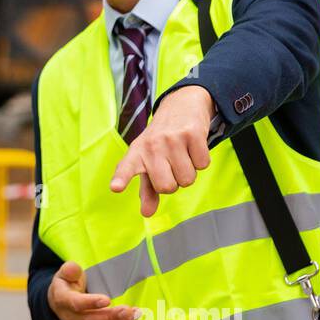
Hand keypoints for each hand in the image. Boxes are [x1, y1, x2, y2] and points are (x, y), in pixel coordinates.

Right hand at [48, 261, 139, 319]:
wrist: (60, 301)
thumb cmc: (67, 284)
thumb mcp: (65, 273)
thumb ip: (70, 270)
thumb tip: (73, 269)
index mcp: (63, 300)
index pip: (76, 304)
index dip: (91, 303)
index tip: (107, 300)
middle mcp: (69, 318)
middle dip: (111, 316)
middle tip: (128, 310)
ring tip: (133, 316)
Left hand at [110, 84, 214, 216]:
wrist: (182, 106)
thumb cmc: (162, 141)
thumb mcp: (149, 162)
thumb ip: (147, 190)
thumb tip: (147, 214)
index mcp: (137, 153)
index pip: (126, 167)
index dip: (122, 178)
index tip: (116, 187)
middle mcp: (152, 145)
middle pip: (167, 188)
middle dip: (173, 183)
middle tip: (171, 166)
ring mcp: (172, 138)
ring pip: (187, 179)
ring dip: (188, 173)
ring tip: (182, 155)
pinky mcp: (192, 133)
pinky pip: (203, 165)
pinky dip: (201, 161)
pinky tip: (193, 147)